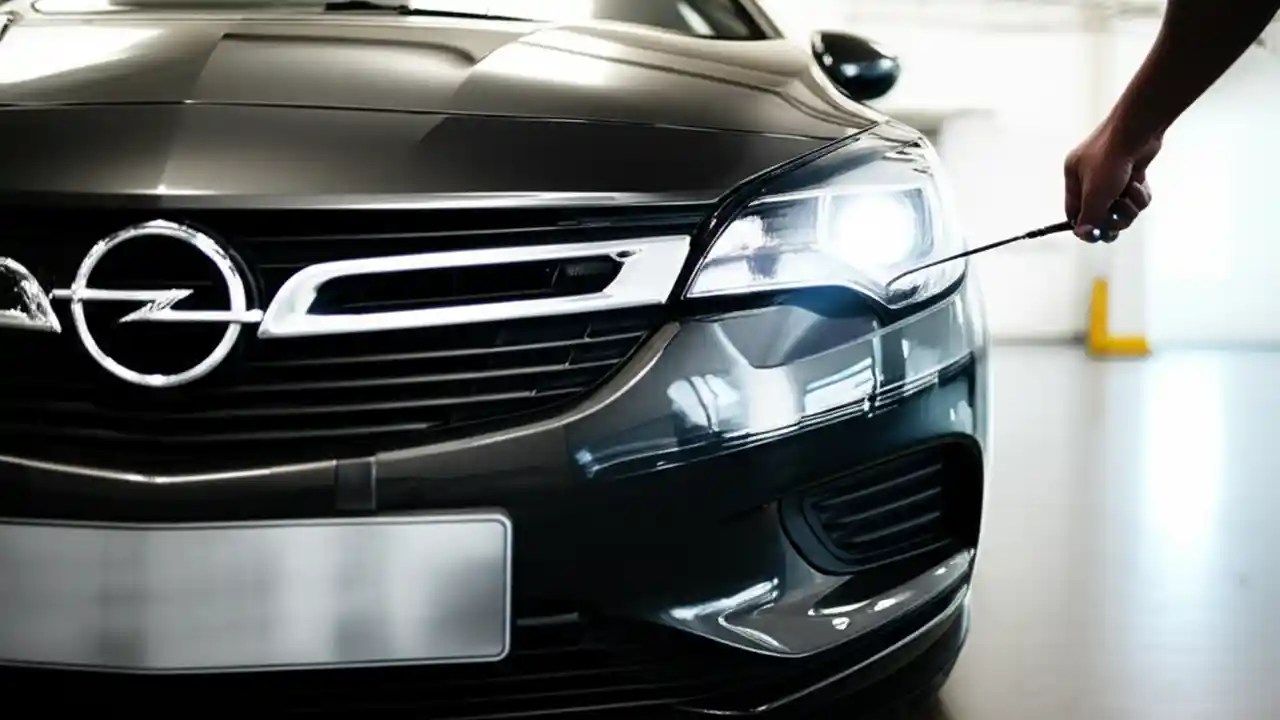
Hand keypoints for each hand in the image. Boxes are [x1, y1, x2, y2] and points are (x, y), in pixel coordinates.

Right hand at [1064, 121, 1160, 241]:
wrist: (1137, 131)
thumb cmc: (1110, 159)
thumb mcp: (1095, 194)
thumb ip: (1089, 217)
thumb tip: (1084, 234)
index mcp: (1074, 179)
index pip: (1074, 213)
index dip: (1086, 226)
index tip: (1098, 235)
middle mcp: (1091, 178)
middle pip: (1100, 214)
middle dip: (1113, 217)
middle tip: (1119, 218)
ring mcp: (1112, 176)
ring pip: (1121, 207)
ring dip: (1128, 205)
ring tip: (1130, 191)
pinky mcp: (1131, 174)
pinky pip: (1134, 197)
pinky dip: (1139, 194)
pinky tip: (1139, 183)